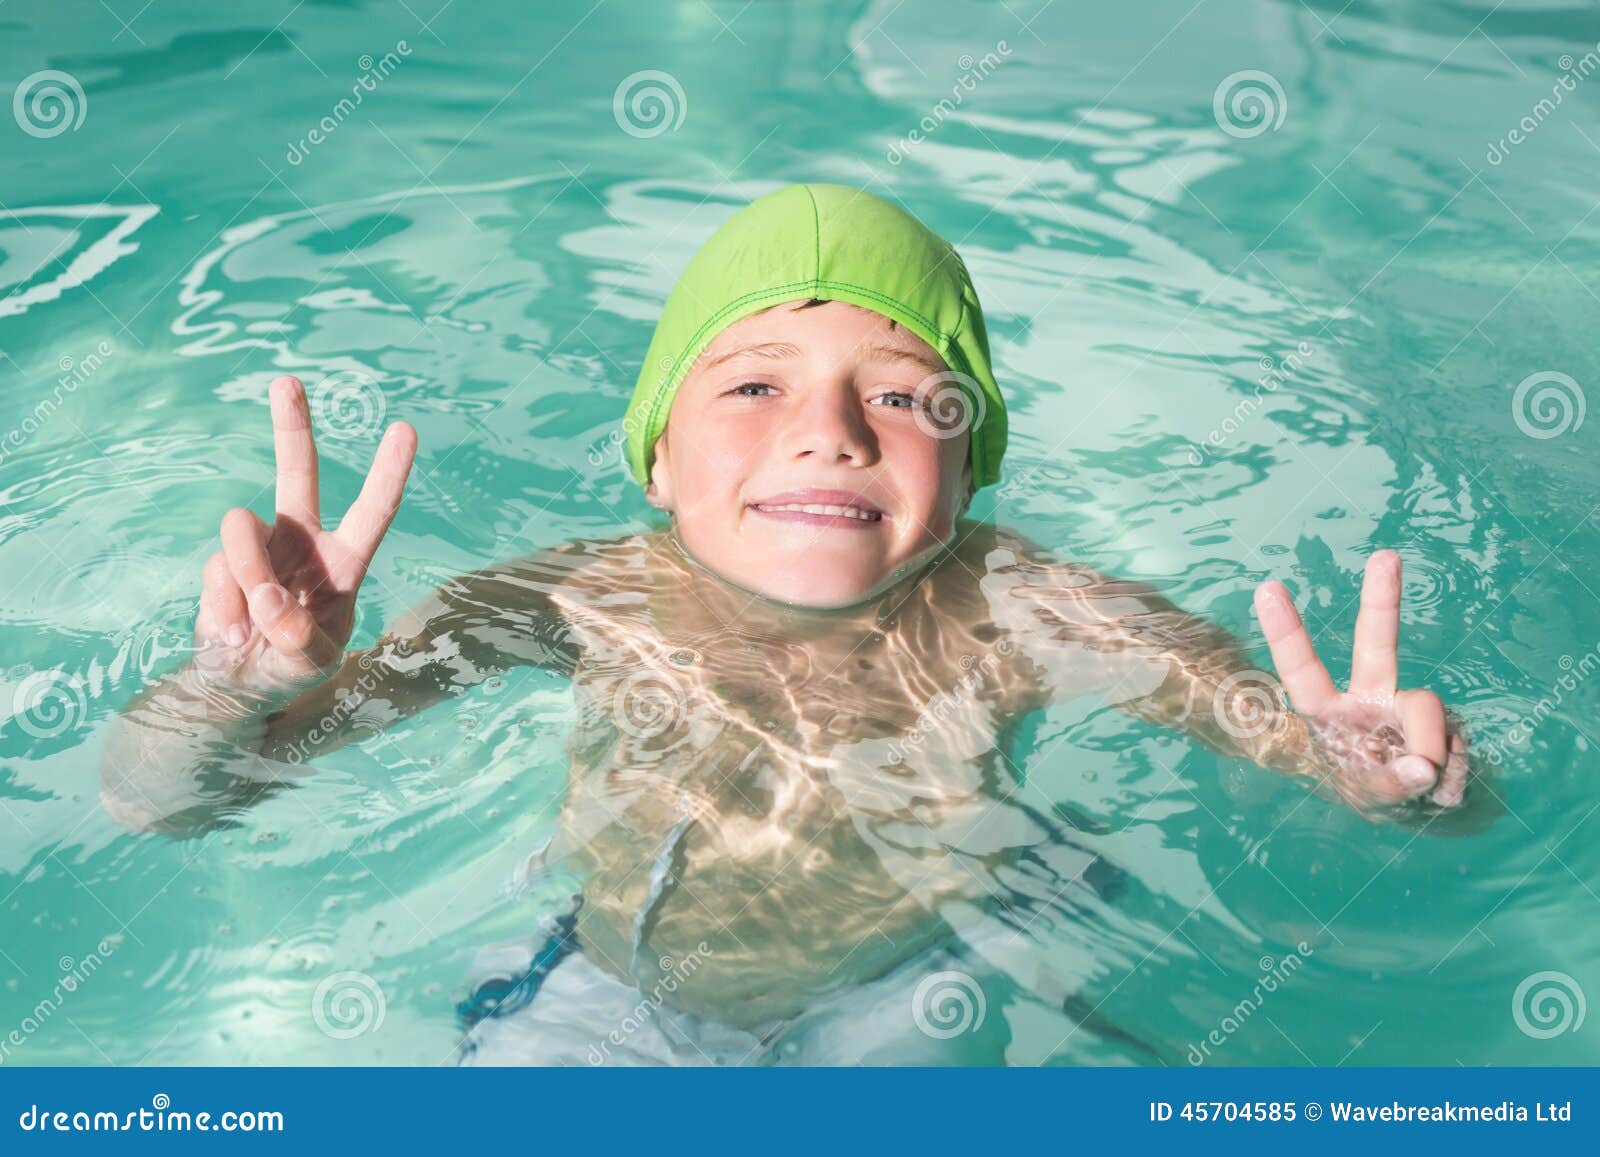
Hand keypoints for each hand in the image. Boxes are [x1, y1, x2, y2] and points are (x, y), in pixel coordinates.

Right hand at [193, 375, 416, 696]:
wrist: (243, 680)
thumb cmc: (294, 664)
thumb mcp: (311, 663)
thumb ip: (298, 638)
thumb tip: (270, 600)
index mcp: (345, 560)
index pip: (373, 510)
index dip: (389, 471)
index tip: (405, 428)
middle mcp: (303, 541)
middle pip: (298, 473)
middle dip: (291, 426)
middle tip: (287, 380)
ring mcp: (259, 547)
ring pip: (240, 529)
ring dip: (246, 576)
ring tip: (252, 628)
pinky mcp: (220, 563)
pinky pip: (215, 569)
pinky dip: (223, 606)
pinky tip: (234, 636)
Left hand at [1253, 550, 1468, 811]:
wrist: (1413, 808)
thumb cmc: (1371, 788)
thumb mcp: (1368, 794)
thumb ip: (1389, 783)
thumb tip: (1422, 767)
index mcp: (1329, 711)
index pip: (1301, 669)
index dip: (1286, 631)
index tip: (1268, 587)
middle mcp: (1368, 696)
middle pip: (1376, 643)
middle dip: (1381, 599)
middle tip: (1385, 555)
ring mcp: (1407, 703)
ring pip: (1425, 710)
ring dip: (1429, 753)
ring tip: (1422, 785)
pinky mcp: (1446, 719)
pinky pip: (1455, 742)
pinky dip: (1451, 775)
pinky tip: (1439, 784)